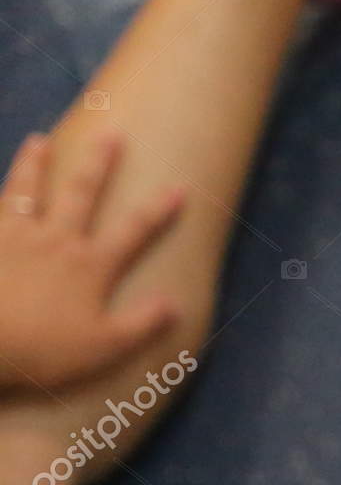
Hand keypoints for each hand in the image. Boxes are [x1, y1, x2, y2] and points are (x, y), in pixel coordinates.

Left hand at [0, 130, 185, 391]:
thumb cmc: (44, 349)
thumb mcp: (105, 347)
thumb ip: (143, 324)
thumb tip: (174, 304)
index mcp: (91, 266)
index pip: (134, 231)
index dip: (159, 209)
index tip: (179, 188)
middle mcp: (55, 241)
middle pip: (81, 193)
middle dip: (100, 163)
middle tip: (111, 134)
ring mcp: (13, 237)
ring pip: (27, 190)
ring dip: (35, 164)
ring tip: (39, 142)